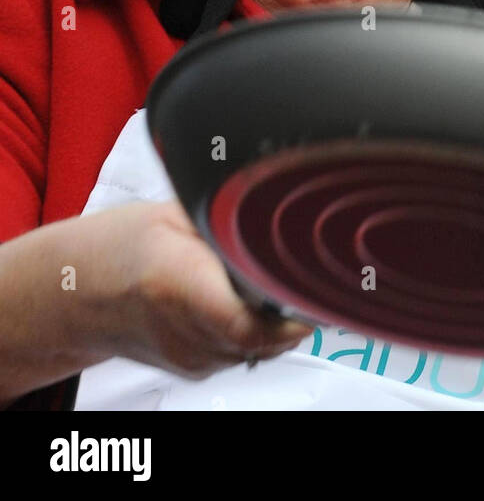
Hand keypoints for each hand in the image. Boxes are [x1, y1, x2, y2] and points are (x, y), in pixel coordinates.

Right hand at [69, 198, 312, 378]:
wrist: (75, 291)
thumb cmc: (120, 246)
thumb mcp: (175, 215)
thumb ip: (226, 223)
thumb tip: (276, 222)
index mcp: (175, 283)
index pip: (244, 324)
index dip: (288, 315)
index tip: (308, 290)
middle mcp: (181, 332)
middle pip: (261, 339)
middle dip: (288, 310)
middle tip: (295, 274)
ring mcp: (187, 358)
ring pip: (258, 350)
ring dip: (274, 321)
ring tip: (264, 281)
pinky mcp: (192, 369)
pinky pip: (244, 354)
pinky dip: (255, 331)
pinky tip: (243, 299)